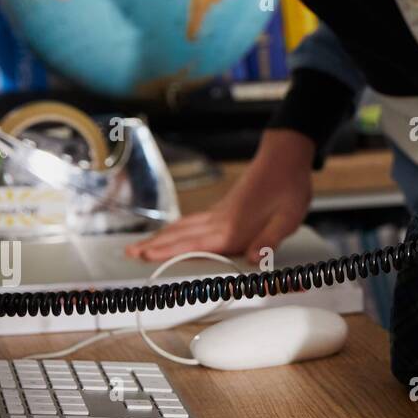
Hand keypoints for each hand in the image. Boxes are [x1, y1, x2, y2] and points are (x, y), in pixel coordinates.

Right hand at [125, 129, 314, 263]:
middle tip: (128, 254)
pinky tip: (173, 233)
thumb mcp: (289, 218)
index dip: (169, 253)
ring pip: (183, 227)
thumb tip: (254, 259)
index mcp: (233, 227)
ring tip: (139, 245)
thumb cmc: (289, 187)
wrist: (286, 158)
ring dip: (160, 237)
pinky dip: (176, 229)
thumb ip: (269, 240)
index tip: (145, 257)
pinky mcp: (223, 208)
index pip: (195, 244)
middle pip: (181, 235)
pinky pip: (193, 221)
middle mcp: (220, 220)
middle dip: (154, 246)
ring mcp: (219, 213)